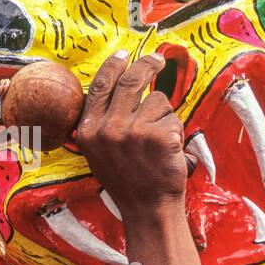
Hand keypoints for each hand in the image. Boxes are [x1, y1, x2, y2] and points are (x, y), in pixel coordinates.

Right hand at [75, 50, 185, 218]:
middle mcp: (107, 129)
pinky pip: (173, 118)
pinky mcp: (158, 136)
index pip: (98, 86)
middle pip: (130, 81)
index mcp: (88, 130)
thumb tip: (113, 86)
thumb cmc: (127, 182)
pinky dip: (176, 131)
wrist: (147, 210)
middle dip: (146, 64)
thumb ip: (100, 123)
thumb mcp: (98, 153)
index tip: (123, 54)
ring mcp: (133, 132)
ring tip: (159, 142)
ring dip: (164, 116)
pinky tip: (168, 152)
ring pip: (157, 101)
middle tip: (157, 59)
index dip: (113, 66)